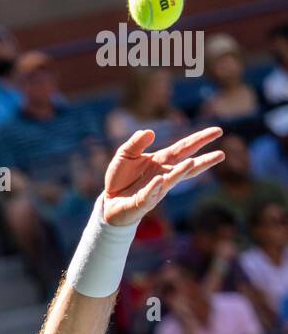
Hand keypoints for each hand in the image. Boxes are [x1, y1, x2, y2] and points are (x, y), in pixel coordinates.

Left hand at [102, 127, 224, 226]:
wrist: (110, 202)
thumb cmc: (121, 177)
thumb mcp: (125, 154)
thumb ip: (136, 142)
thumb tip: (151, 132)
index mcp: (161, 160)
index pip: (184, 148)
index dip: (200, 140)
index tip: (218, 131)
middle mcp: (163, 174)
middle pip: (187, 165)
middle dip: (204, 160)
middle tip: (222, 154)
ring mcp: (155, 189)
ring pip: (172, 180)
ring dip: (182, 171)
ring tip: (192, 163)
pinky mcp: (143, 202)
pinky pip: (150, 194)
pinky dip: (155, 187)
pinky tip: (160, 180)